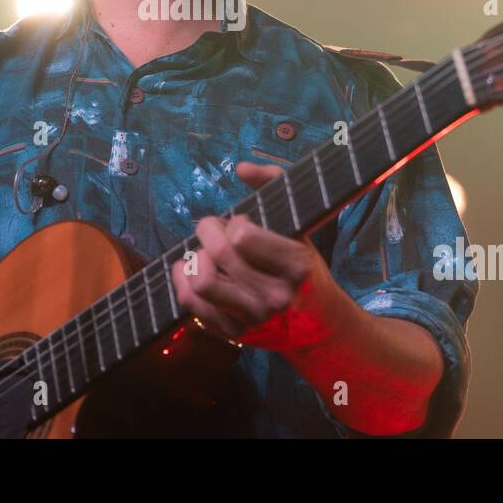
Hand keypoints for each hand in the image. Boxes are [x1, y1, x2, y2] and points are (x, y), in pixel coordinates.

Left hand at [170, 161, 357, 353]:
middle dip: (208, 231)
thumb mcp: (300, 224)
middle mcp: (275, 296)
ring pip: (202, 283)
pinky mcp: (235, 335)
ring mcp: (254, 319)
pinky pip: (192, 307)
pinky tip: (190, 268)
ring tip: (205, 252)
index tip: (242, 223)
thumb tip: (241, 167)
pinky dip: (183, 282)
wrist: (318, 324)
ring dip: (195, 259)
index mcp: (296, 266)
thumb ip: (274, 184)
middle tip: (214, 229)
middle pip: (220, 255)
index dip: (236, 222)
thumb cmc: (304, 266)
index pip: (243, 236)